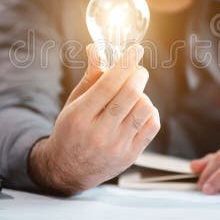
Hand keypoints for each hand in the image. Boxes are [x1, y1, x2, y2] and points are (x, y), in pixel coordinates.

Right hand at [28, 43, 160, 195]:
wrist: (68, 171)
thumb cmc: (71, 131)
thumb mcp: (74, 103)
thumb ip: (90, 77)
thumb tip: (97, 49)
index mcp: (80, 116)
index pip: (108, 84)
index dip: (125, 64)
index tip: (135, 50)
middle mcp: (99, 132)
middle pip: (130, 94)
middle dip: (138, 75)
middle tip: (138, 71)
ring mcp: (117, 146)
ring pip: (144, 108)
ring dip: (143, 95)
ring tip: (134, 95)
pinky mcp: (131, 155)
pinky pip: (152, 125)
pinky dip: (150, 112)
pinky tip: (139, 111)